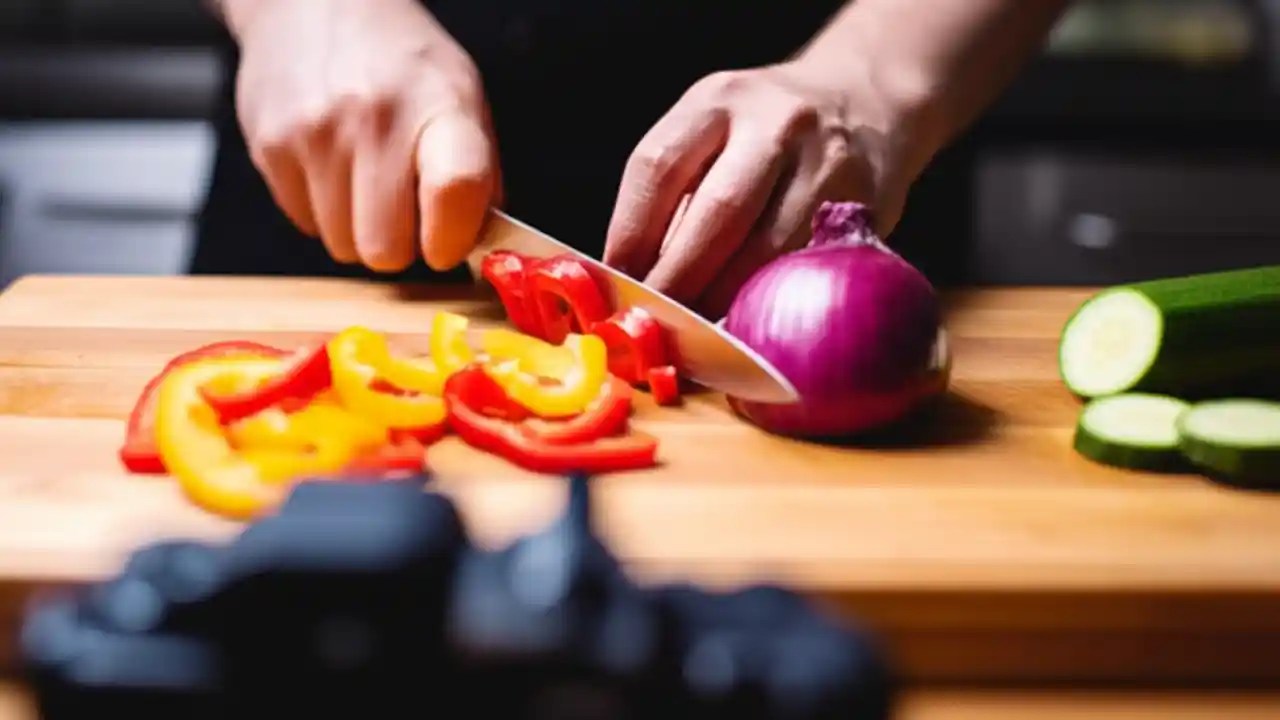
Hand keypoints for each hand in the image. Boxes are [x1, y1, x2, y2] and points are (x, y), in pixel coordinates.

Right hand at [228, 0, 499, 271]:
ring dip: (358, 228)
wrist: (317, 4)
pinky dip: (323, 209)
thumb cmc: (403, 63)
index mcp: (440, 107)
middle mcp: (374, 118)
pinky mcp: (269, 147)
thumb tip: (483, 249)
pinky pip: (306, 225)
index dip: (451, 240)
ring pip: (343, 247)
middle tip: (403, 206)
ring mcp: (314, 134)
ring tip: (365, 176)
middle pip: (386, 250)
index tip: (446, 242)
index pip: (455, 192)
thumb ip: (480, 180)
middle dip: (399, 243)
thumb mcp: (463, 100)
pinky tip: (331, 165)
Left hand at [603, 61, 914, 317]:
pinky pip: (811, 268)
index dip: (631, 236)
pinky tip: (754, 321)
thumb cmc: (765, 132)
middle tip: (658, 321)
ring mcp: (828, 164)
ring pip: (770, 250)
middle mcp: (775, 124)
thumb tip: (635, 279)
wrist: (864, 100)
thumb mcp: (713, 133)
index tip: (619, 284)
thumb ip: (675, 199)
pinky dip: (775, 302)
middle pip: (718, 213)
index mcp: (717, 100)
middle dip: (680, 279)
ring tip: (700, 332)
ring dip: (726, 301)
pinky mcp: (867, 206)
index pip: (658, 169)